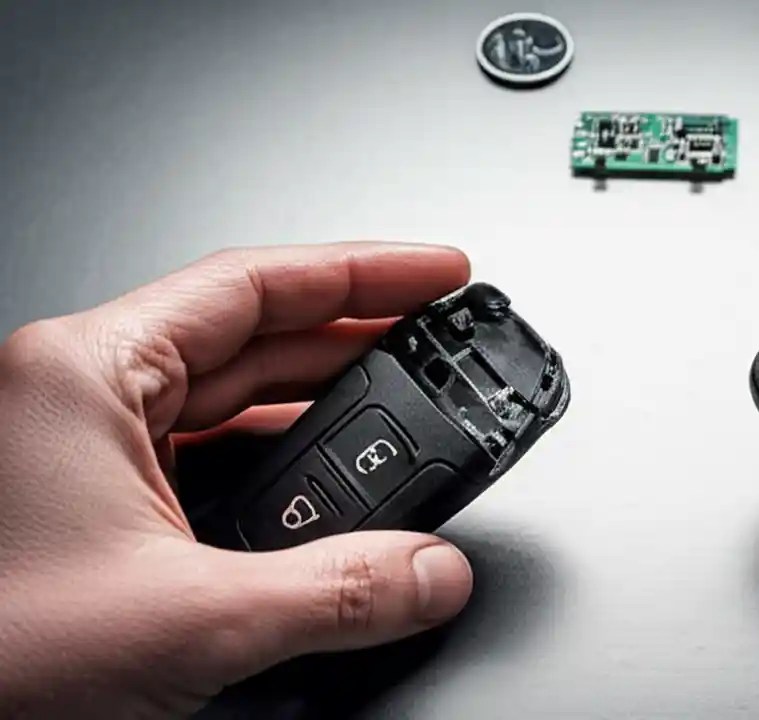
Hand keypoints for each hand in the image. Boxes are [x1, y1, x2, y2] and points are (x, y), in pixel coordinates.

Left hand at [0, 244, 475, 717]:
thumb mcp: (185, 622)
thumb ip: (335, 593)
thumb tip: (432, 572)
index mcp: (88, 374)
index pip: (254, 286)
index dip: (363, 272)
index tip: (437, 276)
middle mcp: (84, 399)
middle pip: (252, 340)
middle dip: (356, 342)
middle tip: (442, 347)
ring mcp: (89, 456)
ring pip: (233, 407)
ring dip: (322, 416)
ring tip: (406, 417)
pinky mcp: (101, 514)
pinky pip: (212, 466)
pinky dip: (282, 474)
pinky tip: (331, 493)